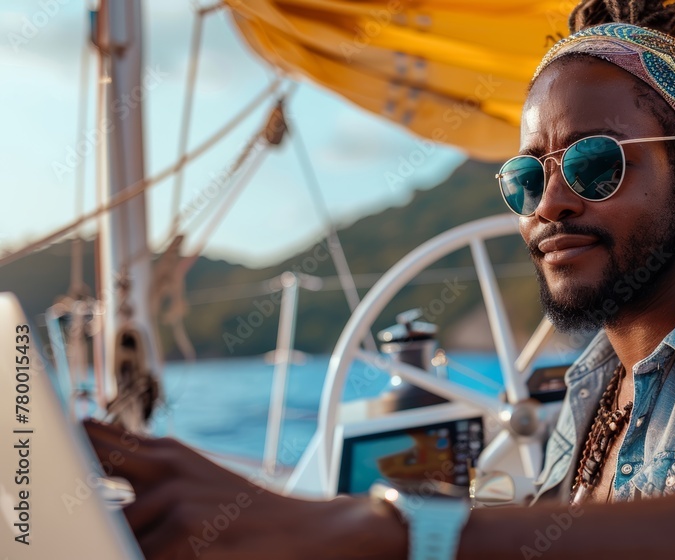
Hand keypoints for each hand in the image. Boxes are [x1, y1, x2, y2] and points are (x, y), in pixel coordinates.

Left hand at [84, 420, 405, 558]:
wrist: (319, 533)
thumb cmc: (253, 515)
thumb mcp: (198, 478)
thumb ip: (144, 465)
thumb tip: (85, 438)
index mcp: (169, 455)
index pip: (92, 440)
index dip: (63, 447)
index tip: (44, 457)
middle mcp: (167, 473)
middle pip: (87, 495)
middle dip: (82, 517)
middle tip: (85, 518)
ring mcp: (175, 506)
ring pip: (107, 537)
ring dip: (114, 546)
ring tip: (180, 539)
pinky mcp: (184, 541)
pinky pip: (135, 555)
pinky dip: (133, 556)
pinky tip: (186, 551)